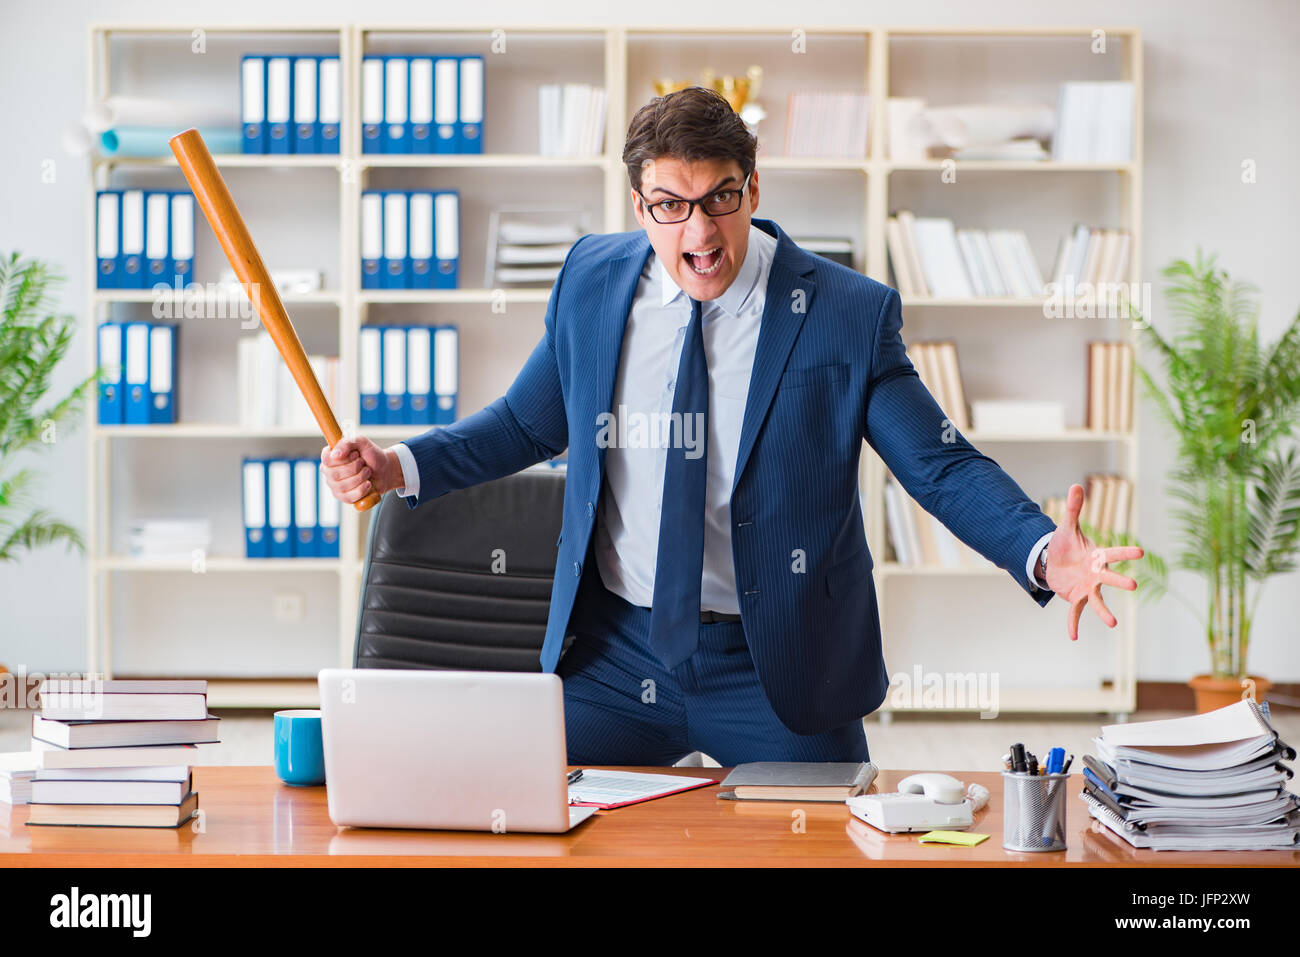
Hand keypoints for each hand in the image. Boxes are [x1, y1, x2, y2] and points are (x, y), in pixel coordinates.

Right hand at [320, 436, 401, 505]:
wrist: (385, 470)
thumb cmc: (371, 455)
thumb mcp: (362, 442)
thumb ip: (347, 443)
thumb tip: (335, 454)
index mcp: (331, 457)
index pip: (327, 460)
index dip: (343, 458)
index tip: (355, 454)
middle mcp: (329, 472)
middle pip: (335, 474)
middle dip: (355, 468)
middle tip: (364, 463)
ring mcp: (335, 486)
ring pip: (342, 486)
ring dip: (360, 478)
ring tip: (367, 472)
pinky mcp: (344, 497)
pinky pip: (349, 497)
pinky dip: (362, 490)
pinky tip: (368, 484)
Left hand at [1044, 483, 1143, 640]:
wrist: (1055, 561)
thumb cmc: (1066, 544)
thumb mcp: (1067, 526)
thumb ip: (1073, 508)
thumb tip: (1076, 484)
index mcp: (1097, 556)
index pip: (1113, 553)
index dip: (1125, 553)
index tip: (1140, 553)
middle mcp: (1096, 574)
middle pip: (1110, 579)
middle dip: (1120, 582)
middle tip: (1133, 586)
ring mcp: (1087, 587)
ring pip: (1097, 600)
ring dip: (1104, 611)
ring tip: (1112, 624)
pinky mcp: (1075, 597)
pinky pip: (1075, 612)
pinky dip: (1073, 623)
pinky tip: (1073, 636)